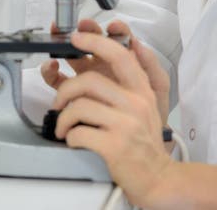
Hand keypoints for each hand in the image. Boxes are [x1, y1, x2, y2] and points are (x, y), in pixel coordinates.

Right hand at [41, 19, 169, 121]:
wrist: (136, 146)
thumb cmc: (149, 117)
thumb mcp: (157, 93)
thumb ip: (152, 67)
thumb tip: (137, 43)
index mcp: (122, 62)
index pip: (119, 39)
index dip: (116, 30)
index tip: (113, 27)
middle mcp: (102, 66)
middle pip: (91, 42)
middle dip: (84, 30)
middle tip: (80, 27)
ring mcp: (86, 78)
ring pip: (71, 55)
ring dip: (62, 45)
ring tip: (59, 42)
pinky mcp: (72, 94)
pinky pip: (57, 79)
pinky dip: (50, 71)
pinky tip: (51, 66)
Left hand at [51, 30, 171, 206]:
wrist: (159, 178)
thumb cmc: (142, 142)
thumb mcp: (140, 106)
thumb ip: (124, 81)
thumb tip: (112, 51)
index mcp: (141, 90)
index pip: (119, 55)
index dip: (95, 41)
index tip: (76, 37)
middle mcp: (136, 103)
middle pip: (89, 81)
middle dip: (64, 90)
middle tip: (58, 102)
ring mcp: (126, 124)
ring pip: (79, 106)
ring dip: (62, 118)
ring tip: (62, 127)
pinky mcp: (115, 146)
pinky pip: (79, 132)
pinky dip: (69, 136)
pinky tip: (73, 140)